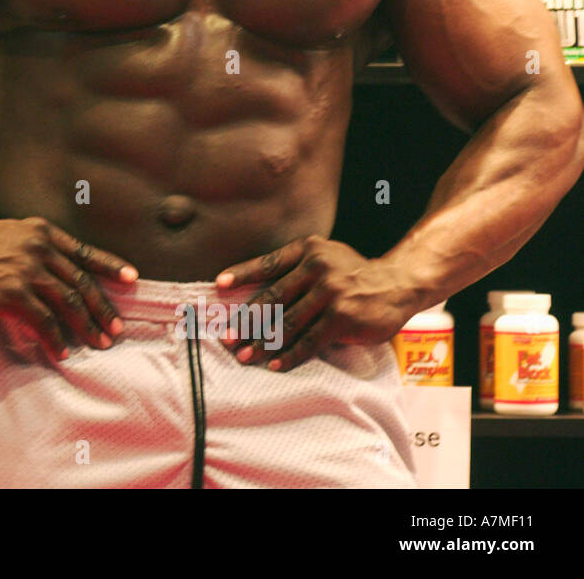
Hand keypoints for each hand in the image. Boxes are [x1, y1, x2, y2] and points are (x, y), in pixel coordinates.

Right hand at [0, 217, 138, 360]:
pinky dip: (56, 339)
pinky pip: (44, 321)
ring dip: (87, 326)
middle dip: (103, 307)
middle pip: (81, 282)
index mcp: (41, 233)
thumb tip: (56, 272)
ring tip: (99, 342)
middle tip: (116, 327)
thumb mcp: (11, 236)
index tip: (131, 278)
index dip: (110, 265)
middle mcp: (39, 249)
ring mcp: (27, 271)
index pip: (84, 251)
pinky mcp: (13, 294)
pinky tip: (62, 351)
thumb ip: (35, 248)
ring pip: (68, 302)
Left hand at [215, 235, 416, 371]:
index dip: (241, 275)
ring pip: (288, 322)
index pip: (267, 264)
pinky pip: (310, 340)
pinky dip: (290, 354)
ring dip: (263, 343)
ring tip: (244, 356)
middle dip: (247, 321)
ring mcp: (331, 293)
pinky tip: (275, 364)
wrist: (397, 283)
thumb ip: (292, 267)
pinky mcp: (343, 317)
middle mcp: (317, 268)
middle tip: (227, 338)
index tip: (218, 286)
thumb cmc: (350, 273)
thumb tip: (251, 289)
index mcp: (307, 250)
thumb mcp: (323, 256)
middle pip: (273, 298)